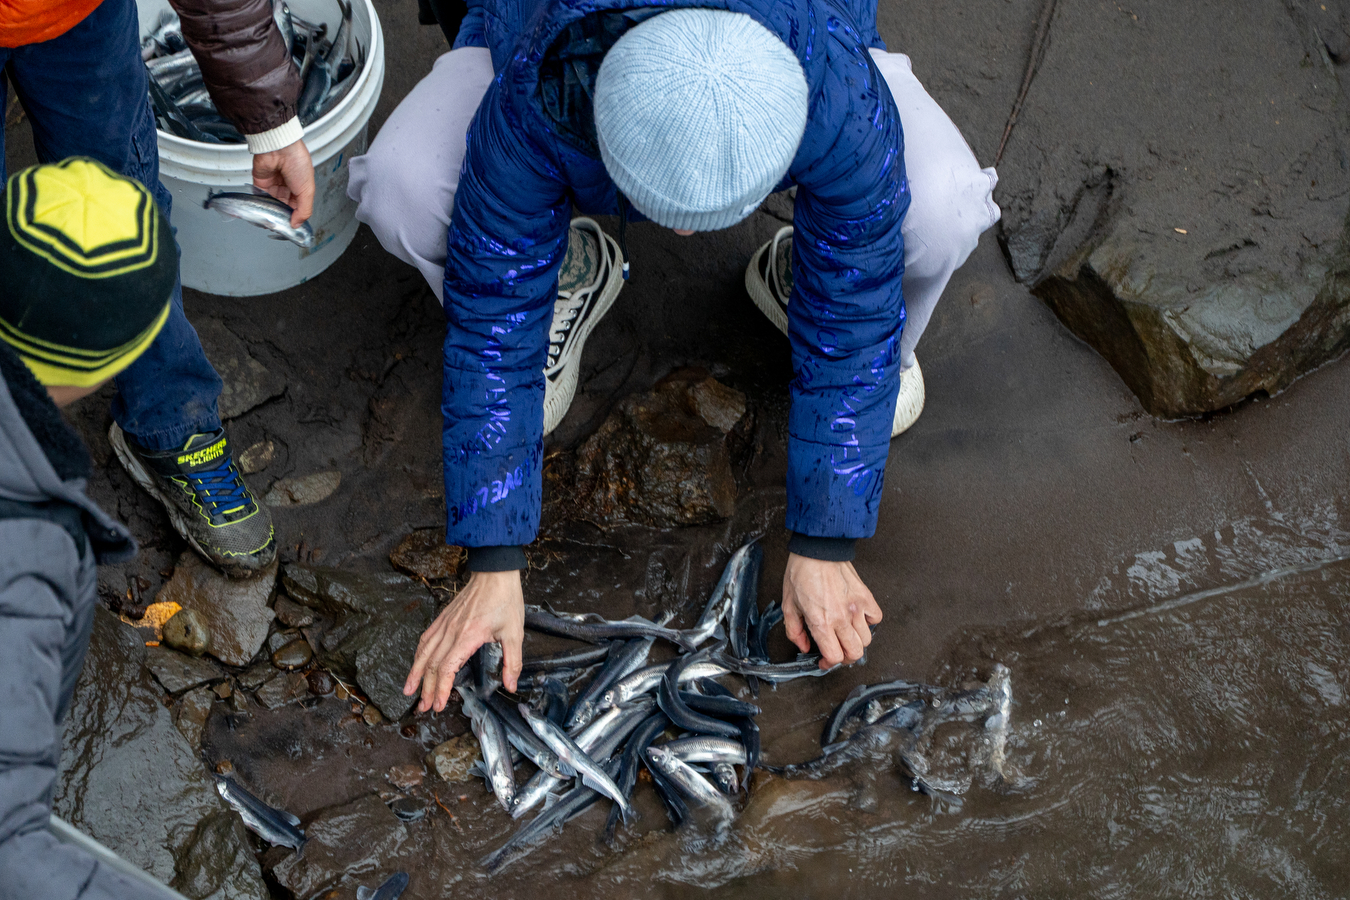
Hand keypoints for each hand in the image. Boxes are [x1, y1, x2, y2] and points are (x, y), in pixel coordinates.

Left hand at [252, 139, 314, 225]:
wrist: (279, 148)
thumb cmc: (297, 163)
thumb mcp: (307, 190)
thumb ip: (304, 210)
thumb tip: (296, 225)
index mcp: (301, 189)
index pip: (298, 209)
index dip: (295, 219)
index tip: (291, 228)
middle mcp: (287, 188)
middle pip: (284, 208)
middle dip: (282, 217)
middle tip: (280, 226)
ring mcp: (273, 186)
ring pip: (271, 205)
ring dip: (270, 213)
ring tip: (270, 220)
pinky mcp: (260, 184)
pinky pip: (259, 198)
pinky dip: (260, 206)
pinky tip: (262, 212)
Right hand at [403, 570, 524, 712]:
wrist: (494, 573)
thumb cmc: (505, 600)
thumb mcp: (515, 633)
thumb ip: (512, 662)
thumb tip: (510, 685)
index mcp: (467, 636)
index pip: (446, 668)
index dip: (440, 688)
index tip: (439, 704)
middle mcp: (451, 631)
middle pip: (431, 664)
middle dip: (425, 688)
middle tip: (423, 707)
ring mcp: (445, 624)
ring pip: (423, 652)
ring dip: (415, 673)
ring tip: (409, 690)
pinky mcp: (443, 618)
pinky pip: (426, 638)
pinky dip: (418, 653)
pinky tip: (416, 663)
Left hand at [781, 554, 882, 668]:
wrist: (818, 549)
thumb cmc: (801, 573)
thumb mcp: (788, 605)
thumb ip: (795, 631)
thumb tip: (803, 646)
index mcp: (821, 622)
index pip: (835, 656)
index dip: (829, 664)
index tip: (824, 661)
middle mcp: (841, 618)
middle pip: (854, 653)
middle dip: (845, 658)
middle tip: (837, 652)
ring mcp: (856, 608)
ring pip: (867, 640)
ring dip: (857, 643)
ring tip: (846, 636)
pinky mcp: (866, 596)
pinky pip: (876, 618)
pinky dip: (869, 623)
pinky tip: (858, 619)